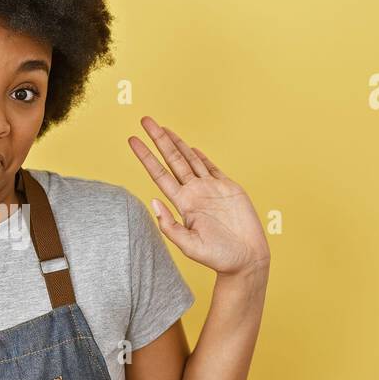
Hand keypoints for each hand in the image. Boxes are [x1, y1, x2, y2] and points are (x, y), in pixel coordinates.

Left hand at [128, 116, 270, 276]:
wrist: (246, 259)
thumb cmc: (218, 257)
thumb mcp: (189, 245)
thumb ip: (170, 225)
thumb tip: (153, 202)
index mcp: (182, 204)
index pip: (159, 174)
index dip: (146, 156)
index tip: (132, 140)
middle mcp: (194, 193)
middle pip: (172, 160)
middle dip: (158, 140)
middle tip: (145, 120)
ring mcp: (211, 189)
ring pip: (190, 159)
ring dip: (177, 143)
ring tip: (163, 128)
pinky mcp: (228, 189)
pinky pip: (212, 168)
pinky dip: (201, 156)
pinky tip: (191, 147)